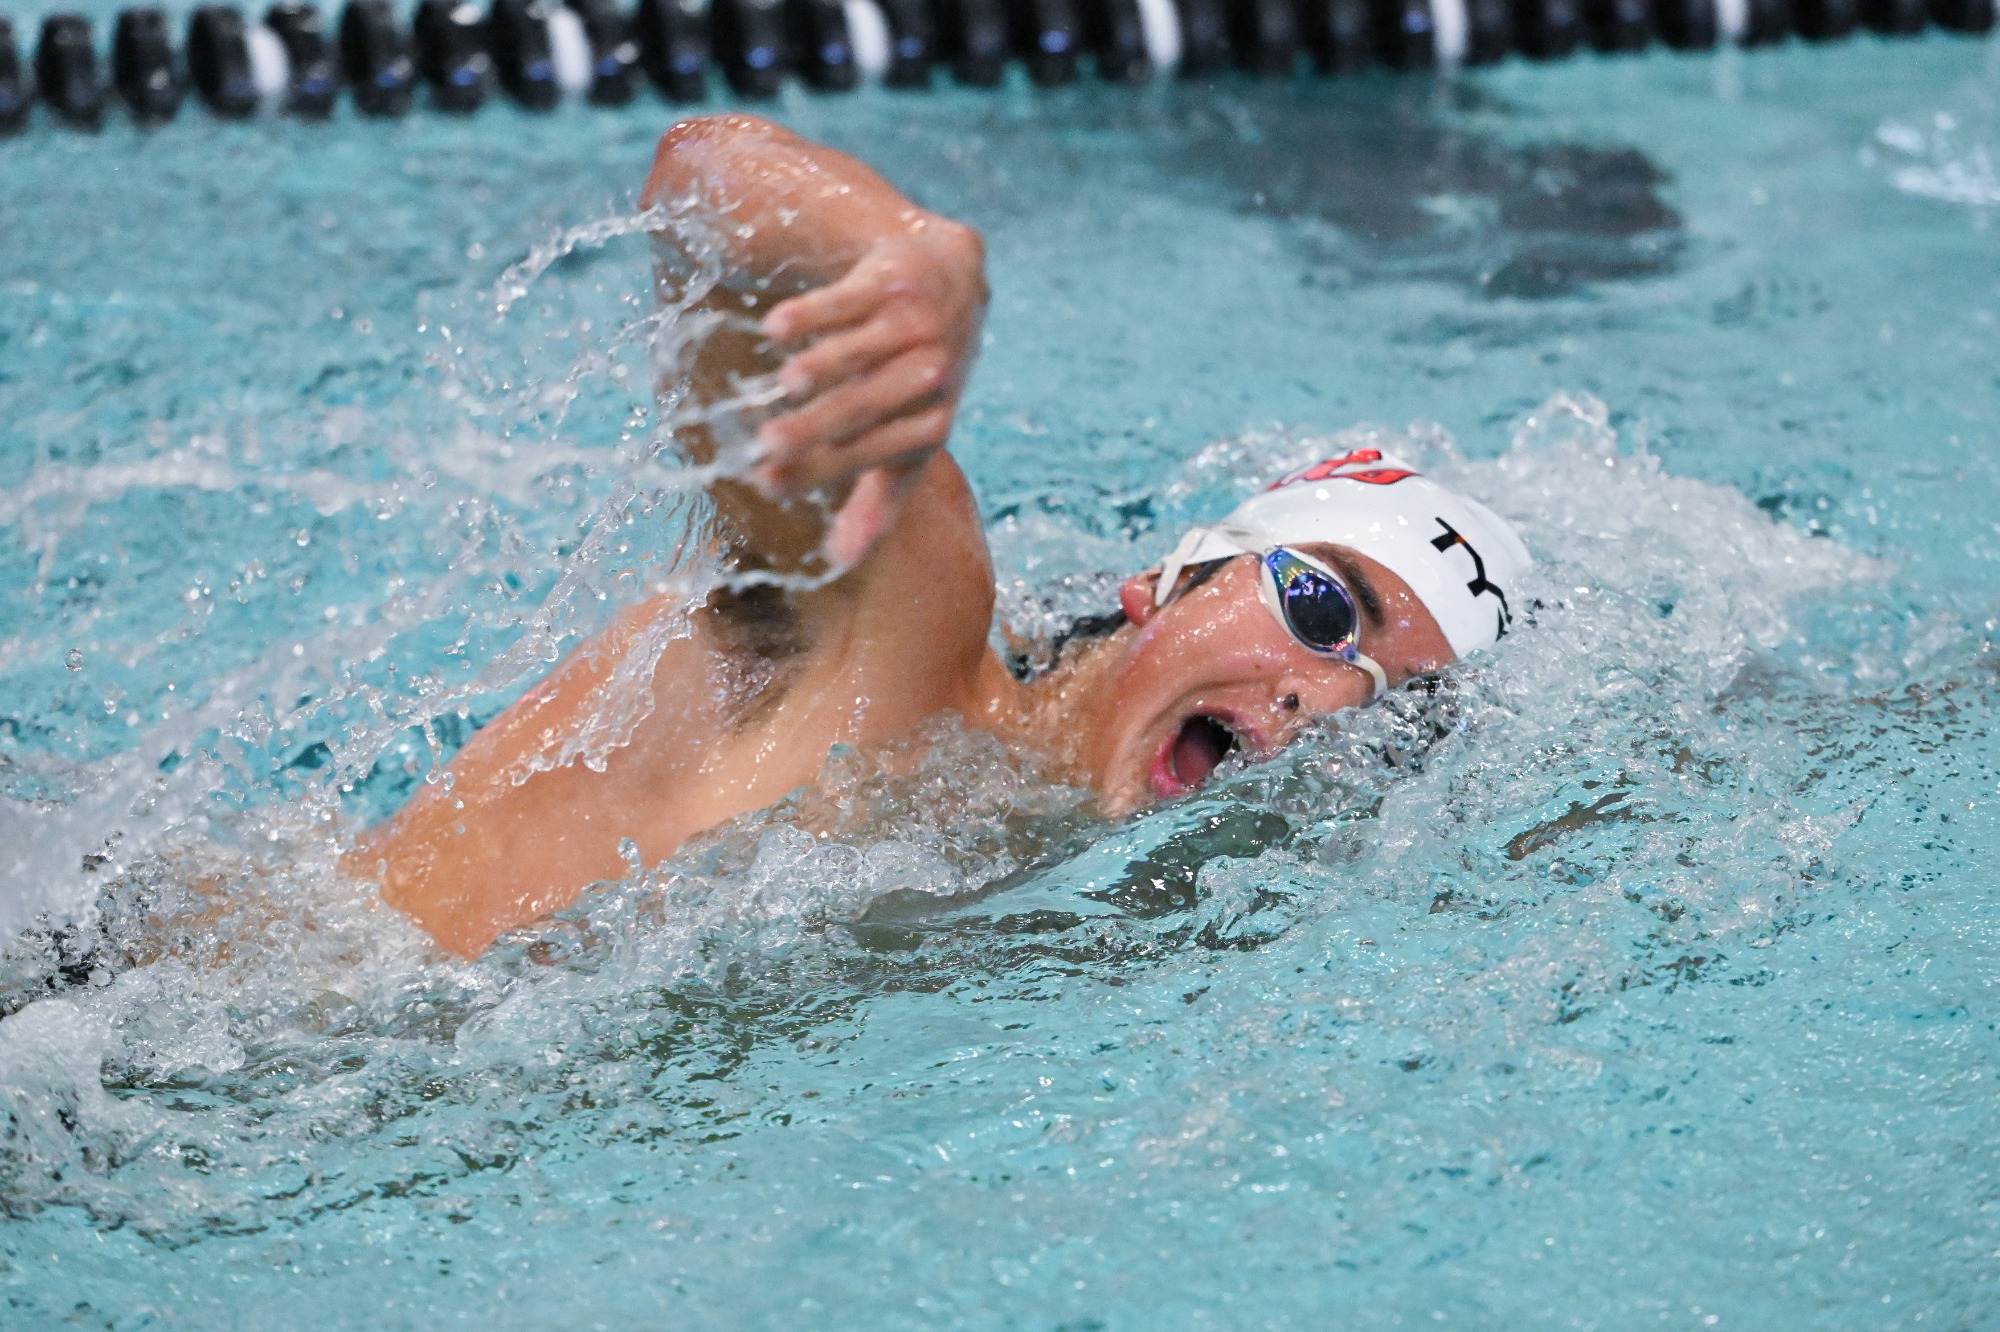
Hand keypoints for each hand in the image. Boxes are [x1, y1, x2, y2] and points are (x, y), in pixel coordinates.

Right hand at [750, 218, 985, 568]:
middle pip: (866, 406)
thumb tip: (839, 559)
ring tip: (784, 384)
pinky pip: (850, 298)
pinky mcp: (893, 280)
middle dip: (817, 427)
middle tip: (766, 445)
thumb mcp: (910, 442)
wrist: (956, 283)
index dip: (823, 470)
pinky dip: (815, 313)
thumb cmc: (919, 382)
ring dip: (824, 366)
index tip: (768, 483)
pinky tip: (776, 328)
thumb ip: (878, 501)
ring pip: (861, 350)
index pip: (874, 454)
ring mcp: (914, 325)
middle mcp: (929, 375)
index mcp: (931, 423)